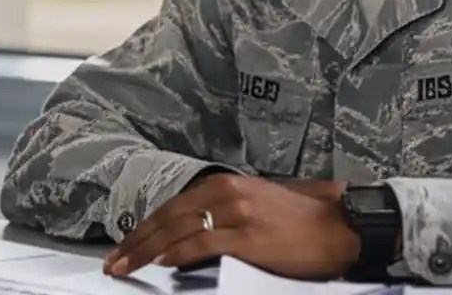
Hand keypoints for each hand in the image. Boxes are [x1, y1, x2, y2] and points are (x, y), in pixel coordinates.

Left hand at [102, 173, 359, 279]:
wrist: (338, 226)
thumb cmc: (298, 221)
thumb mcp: (253, 205)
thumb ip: (220, 212)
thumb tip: (185, 233)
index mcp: (225, 185)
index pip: (172, 207)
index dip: (143, 227)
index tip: (122, 245)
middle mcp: (227, 194)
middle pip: (168, 218)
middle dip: (136, 241)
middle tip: (113, 261)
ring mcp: (237, 214)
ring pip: (179, 231)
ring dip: (147, 251)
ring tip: (126, 267)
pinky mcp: (250, 237)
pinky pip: (205, 243)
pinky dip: (180, 253)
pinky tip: (163, 263)